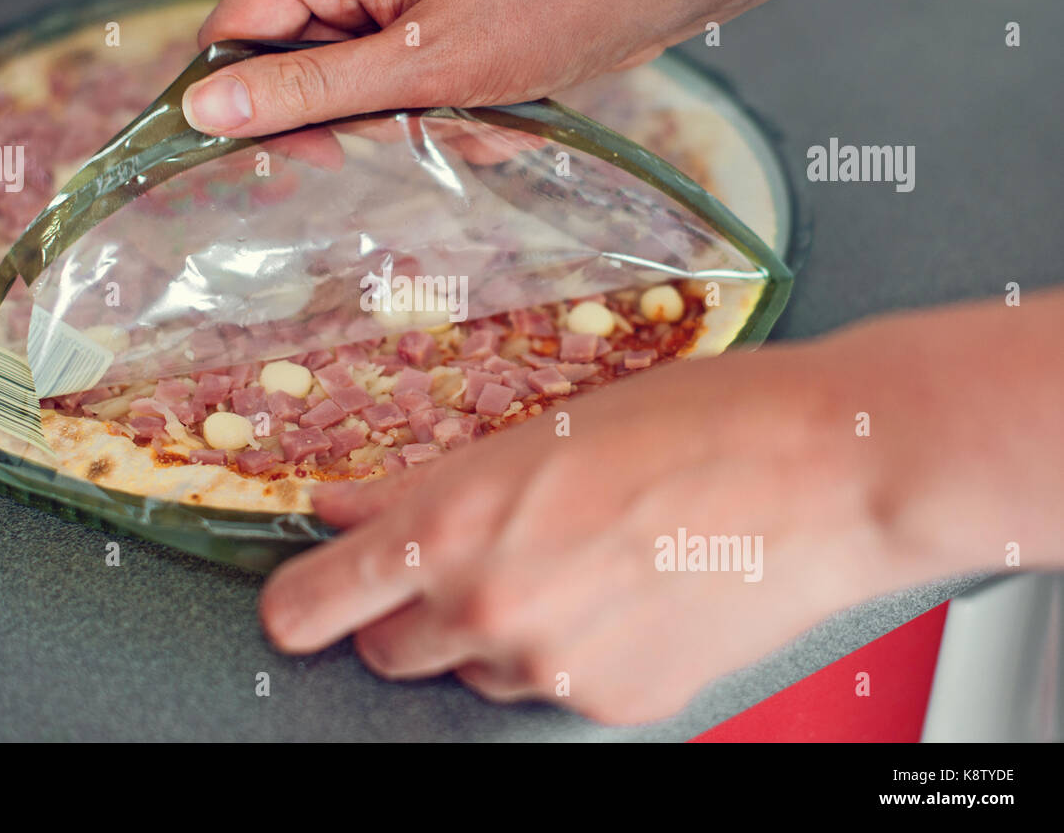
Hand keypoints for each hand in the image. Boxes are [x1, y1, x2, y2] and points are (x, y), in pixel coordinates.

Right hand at [184, 0, 690, 136]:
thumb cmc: (548, 7)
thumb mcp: (420, 69)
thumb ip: (308, 90)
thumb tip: (206, 109)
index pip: (236, 29)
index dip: (248, 102)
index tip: (297, 156)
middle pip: (295, 60)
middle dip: (359, 111)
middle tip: (421, 117)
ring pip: (350, 77)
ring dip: (408, 113)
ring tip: (474, 105)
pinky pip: (393, 70)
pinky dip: (433, 101)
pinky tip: (486, 99)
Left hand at [259, 294, 1063, 723]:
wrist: (826, 471)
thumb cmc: (695, 421)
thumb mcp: (539, 427)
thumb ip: (422, 484)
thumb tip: (344, 507)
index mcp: (453, 530)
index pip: (309, 607)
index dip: (298, 601)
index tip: (304, 595)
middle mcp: (488, 612)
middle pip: (384, 649)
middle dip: (405, 609)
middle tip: (459, 559)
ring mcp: (553, 668)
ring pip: (471, 670)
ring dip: (488, 631)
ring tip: (564, 562)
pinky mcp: (615, 702)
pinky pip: (551, 688)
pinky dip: (566, 651)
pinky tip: (619, 593)